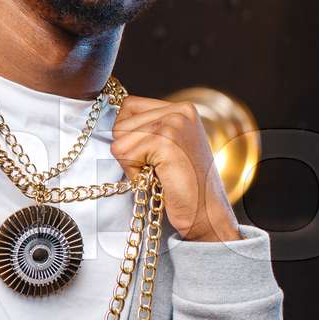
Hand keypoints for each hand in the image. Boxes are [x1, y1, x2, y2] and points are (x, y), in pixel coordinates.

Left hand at [111, 96, 239, 241]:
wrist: (206, 213)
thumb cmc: (183, 185)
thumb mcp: (170, 147)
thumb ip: (148, 129)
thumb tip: (112, 121)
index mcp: (181, 108)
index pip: (128, 106)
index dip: (127, 134)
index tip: (149, 155)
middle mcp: (180, 110)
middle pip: (120, 121)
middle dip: (129, 150)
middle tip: (156, 168)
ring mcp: (174, 123)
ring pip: (119, 138)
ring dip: (131, 163)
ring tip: (158, 174)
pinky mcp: (165, 140)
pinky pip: (124, 153)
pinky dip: (134, 173)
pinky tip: (157, 179)